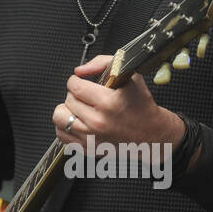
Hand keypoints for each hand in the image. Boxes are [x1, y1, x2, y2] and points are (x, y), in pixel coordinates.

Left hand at [53, 54, 185, 150]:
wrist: (152, 134)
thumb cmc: (141, 106)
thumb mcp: (129, 75)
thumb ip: (102, 63)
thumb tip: (81, 70)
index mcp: (108, 102)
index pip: (74, 86)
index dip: (76, 81)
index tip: (82, 83)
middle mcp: (98, 121)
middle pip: (68, 100)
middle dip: (75, 95)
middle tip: (87, 96)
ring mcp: (92, 137)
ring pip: (60, 117)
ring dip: (68, 110)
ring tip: (79, 108)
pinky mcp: (88, 148)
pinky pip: (62, 135)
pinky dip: (66, 127)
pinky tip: (78, 122)